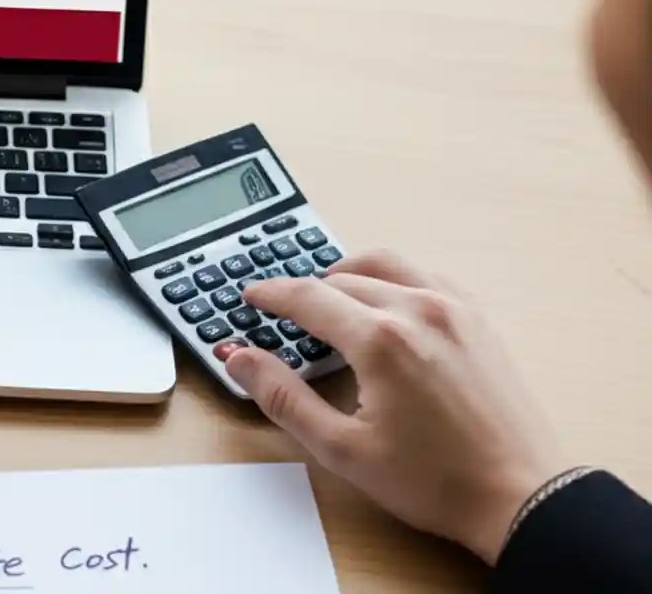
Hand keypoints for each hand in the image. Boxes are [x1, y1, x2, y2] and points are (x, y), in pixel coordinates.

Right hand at [217, 251, 566, 564]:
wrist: (521, 496)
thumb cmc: (435, 481)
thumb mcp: (342, 448)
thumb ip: (283, 397)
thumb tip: (239, 358)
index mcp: (381, 340)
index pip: (308, 297)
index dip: (271, 294)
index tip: (250, 295)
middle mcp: (418, 309)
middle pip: (343, 278)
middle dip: (306, 292)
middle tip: (283, 313)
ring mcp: (455, 309)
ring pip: (386, 264)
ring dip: (349, 273)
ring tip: (328, 296)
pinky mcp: (479, 319)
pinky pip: (425, 275)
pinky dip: (393, 277)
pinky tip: (385, 302)